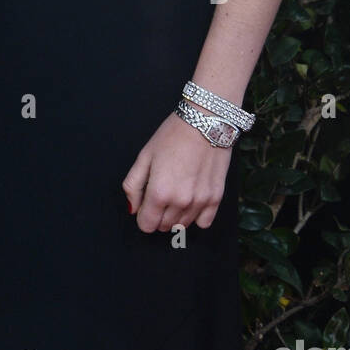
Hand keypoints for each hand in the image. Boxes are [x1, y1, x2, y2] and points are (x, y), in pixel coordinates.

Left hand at [122, 113, 230, 232]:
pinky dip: (195, 216)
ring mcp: (201, 202)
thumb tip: (132, 209)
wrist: (205, 122)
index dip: (143, 215)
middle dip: (157, 215)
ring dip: (175, 216)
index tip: (145, 203)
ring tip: (175, 191)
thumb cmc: (172, 136)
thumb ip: (133, 186)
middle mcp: (181, 202)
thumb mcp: (144, 156)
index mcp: (159, 192)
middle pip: (164, 227)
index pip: (147, 225)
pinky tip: (191, 200)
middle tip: (160, 193)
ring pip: (182, 226)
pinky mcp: (216, 198)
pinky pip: (203, 223)